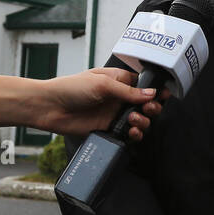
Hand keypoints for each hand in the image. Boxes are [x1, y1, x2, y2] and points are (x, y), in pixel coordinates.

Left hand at [34, 67, 165, 138]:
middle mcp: (119, 97)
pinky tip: (132, 132)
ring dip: (144, 121)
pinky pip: (128, 133)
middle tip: (149, 109)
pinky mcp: (108, 128)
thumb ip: (128, 91)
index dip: (156, 90)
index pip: (145, 85)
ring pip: (140, 120)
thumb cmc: (71, 88)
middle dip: (153, 107)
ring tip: (134, 121)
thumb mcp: (102, 84)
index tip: (164, 95)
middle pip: (146, 104)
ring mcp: (114, 113)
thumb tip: (151, 94)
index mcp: (119, 80)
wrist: (49, 107)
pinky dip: (135, 134)